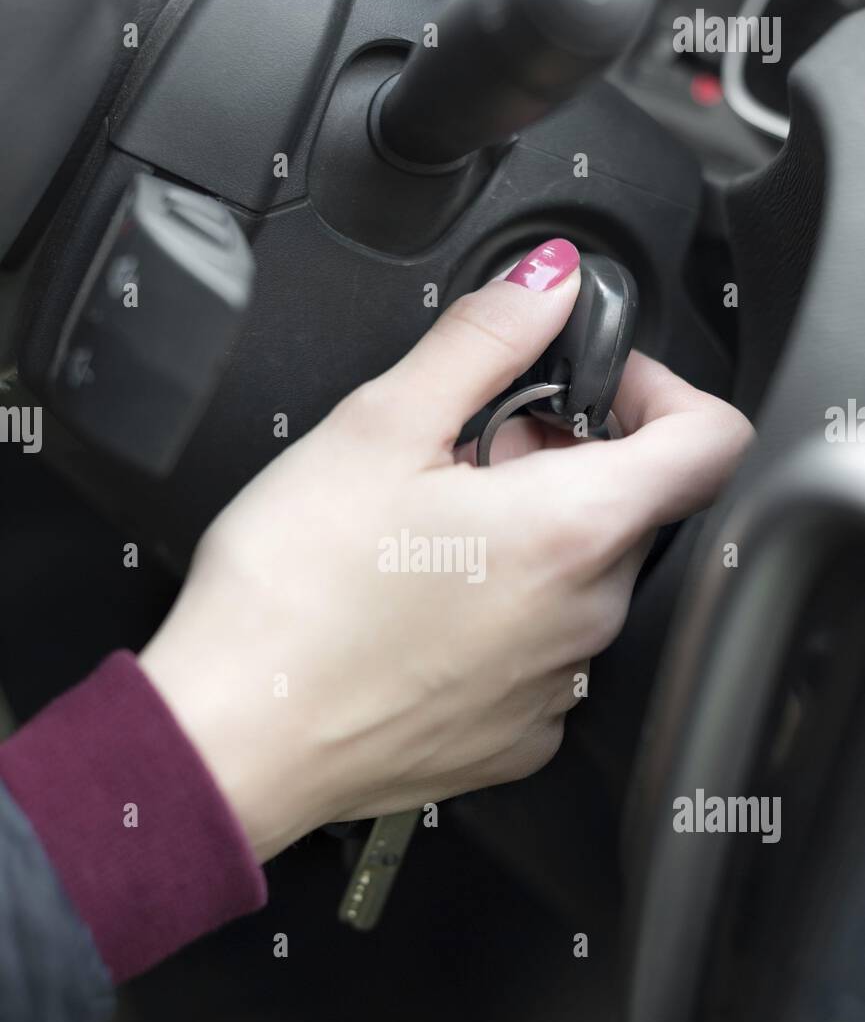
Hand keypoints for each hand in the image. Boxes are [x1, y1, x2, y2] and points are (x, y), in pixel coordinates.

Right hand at [139, 241, 752, 861]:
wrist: (236, 737)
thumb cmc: (293, 596)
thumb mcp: (380, 426)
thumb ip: (485, 339)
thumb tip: (550, 284)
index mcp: (573, 529)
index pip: (710, 441)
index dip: (661, 391)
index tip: (590, 387)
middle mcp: (587, 618)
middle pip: (630, 507)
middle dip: (564, 460)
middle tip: (465, 455)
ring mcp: (556, 688)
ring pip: (582, 580)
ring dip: (531, 538)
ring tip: (429, 536)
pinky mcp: (518, 736)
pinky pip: (543, 655)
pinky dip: (506, 616)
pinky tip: (423, 610)